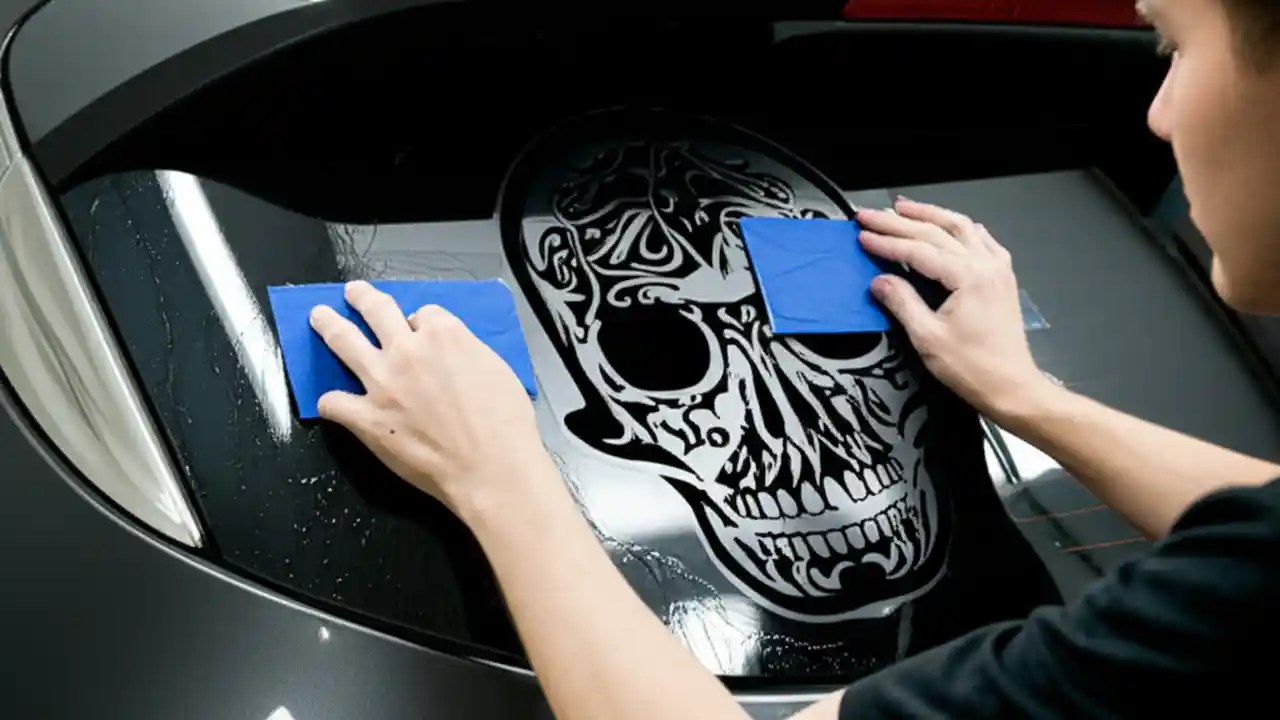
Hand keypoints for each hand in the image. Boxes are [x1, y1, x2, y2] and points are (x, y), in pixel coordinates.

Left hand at [309, 281, 552, 518]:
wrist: (490, 466)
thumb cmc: (506, 422)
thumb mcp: (496, 368)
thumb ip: (467, 351)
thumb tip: (453, 352)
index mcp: (443, 334)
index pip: (423, 313)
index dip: (421, 322)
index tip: (419, 329)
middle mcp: (407, 349)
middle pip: (376, 311)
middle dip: (362, 298)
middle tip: (353, 292)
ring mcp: (382, 382)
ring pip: (344, 341)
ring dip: (328, 325)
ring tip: (318, 316)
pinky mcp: (366, 417)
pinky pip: (333, 402)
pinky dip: (331, 401)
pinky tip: (332, 403)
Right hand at [856, 198, 1049, 417]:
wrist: (1012, 386)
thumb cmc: (972, 368)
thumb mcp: (928, 338)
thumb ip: (902, 303)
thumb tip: (880, 281)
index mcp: (968, 277)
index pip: (918, 250)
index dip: (887, 242)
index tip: (863, 235)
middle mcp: (986, 264)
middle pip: (937, 232)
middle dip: (899, 221)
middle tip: (871, 215)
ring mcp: (998, 268)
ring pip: (961, 227)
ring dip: (930, 215)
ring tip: (903, 208)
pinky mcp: (1002, 277)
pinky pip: (980, 239)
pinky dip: (959, 227)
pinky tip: (946, 224)